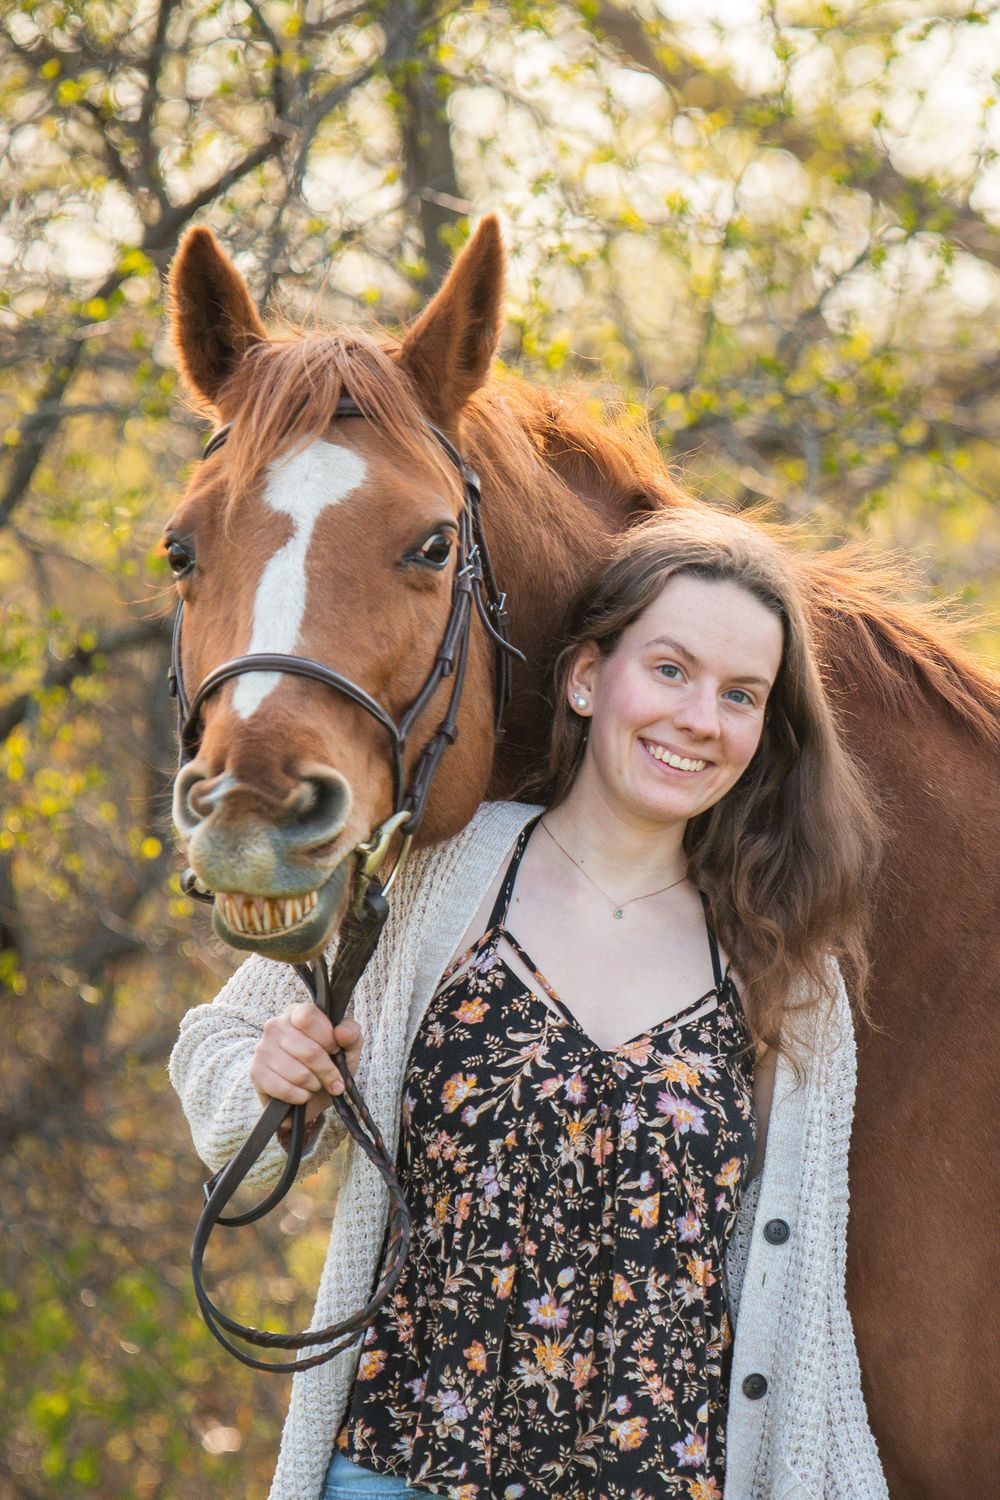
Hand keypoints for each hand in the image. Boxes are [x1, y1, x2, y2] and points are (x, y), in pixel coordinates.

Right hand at [250, 1002, 362, 1124]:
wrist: (307, 1097)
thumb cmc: (327, 1065)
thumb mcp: (347, 1048)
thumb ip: (351, 1034)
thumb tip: (340, 1032)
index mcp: (297, 1012)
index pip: (308, 1016)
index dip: (326, 1037)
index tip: (335, 1050)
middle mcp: (275, 1025)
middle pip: (309, 1050)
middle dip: (327, 1070)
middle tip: (333, 1079)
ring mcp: (262, 1048)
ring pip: (299, 1074)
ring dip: (314, 1085)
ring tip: (314, 1084)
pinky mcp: (255, 1072)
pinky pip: (285, 1090)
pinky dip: (301, 1097)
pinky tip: (302, 1094)